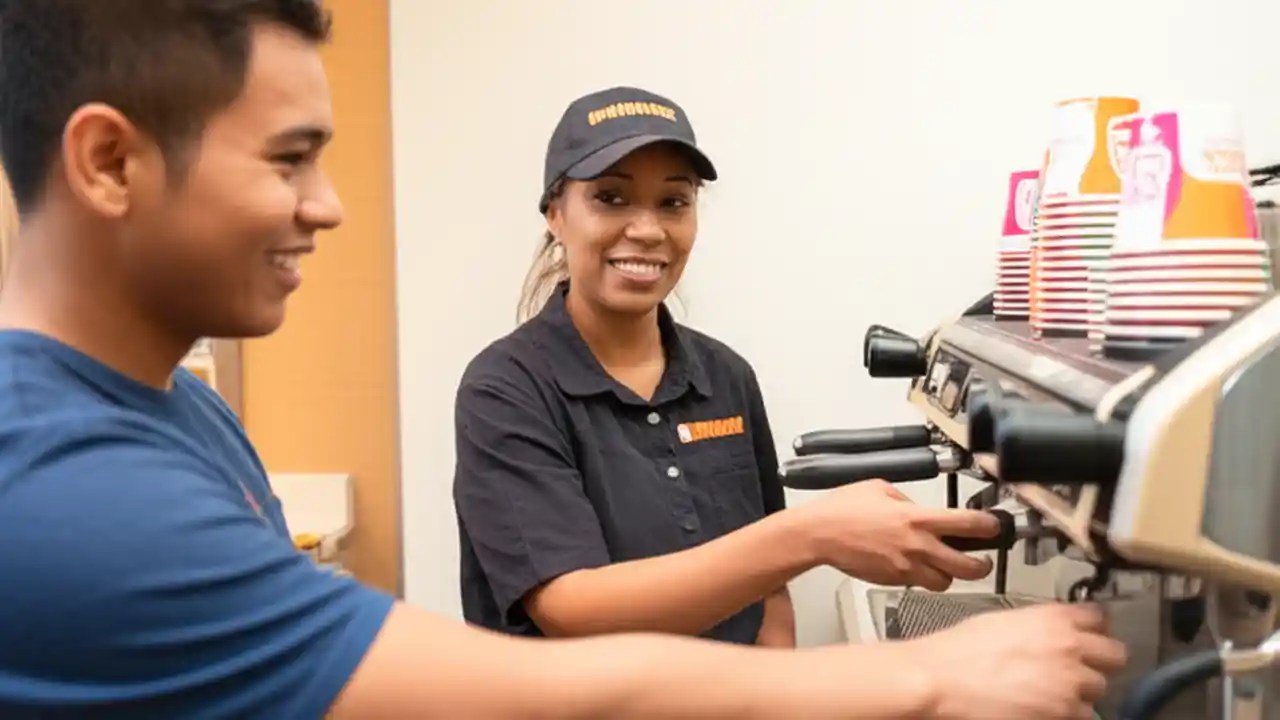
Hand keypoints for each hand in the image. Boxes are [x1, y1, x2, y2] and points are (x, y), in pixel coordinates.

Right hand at [796, 480, 999, 589]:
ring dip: (949, 575)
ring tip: (946, 565)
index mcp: (917, 518)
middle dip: (981, 565)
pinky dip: (921, 576)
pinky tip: (914, 565)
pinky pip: (917, 583)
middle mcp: (917, 546)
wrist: (818, 534)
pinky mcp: (893, 580)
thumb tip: (917, 508)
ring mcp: (905, 567)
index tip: (994, 526)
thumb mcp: (880, 489)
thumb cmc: (842, 510)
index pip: (969, 525)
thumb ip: (907, 500)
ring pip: (945, 582)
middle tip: (982, 560)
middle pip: (968, 567)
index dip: (989, 526)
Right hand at [917, 603, 1127, 718]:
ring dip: (1081, 692)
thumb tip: (1057, 632)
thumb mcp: (1003, 620)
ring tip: (1053, 693)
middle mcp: (1070, 647)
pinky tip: (1043, 708)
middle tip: (1077, 669)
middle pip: (1115, 655)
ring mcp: (1070, 683)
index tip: (1088, 636)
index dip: (1094, 628)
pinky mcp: (1063, 713)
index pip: (1101, 618)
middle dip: (1098, 662)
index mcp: (1054, 618)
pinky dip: (1066, 714)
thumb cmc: (960, 649)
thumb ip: (1040, 624)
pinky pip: (1082, 716)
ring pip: (1099, 690)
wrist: (941, 679)